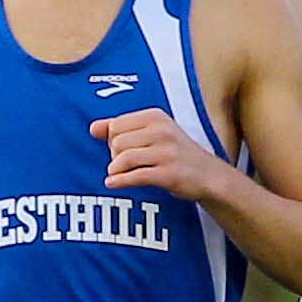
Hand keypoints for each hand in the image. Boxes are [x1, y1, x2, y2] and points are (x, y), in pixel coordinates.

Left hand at [91, 110, 225, 200]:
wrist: (208, 175)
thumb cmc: (175, 153)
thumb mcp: (152, 133)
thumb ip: (121, 128)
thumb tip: (92, 128)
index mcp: (156, 117)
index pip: (115, 126)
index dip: (112, 140)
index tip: (121, 150)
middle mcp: (162, 131)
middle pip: (117, 143)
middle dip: (114, 156)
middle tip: (125, 164)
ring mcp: (166, 153)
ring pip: (123, 159)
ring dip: (115, 170)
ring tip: (119, 174)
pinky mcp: (169, 173)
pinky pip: (134, 176)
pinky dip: (119, 181)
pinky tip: (112, 184)